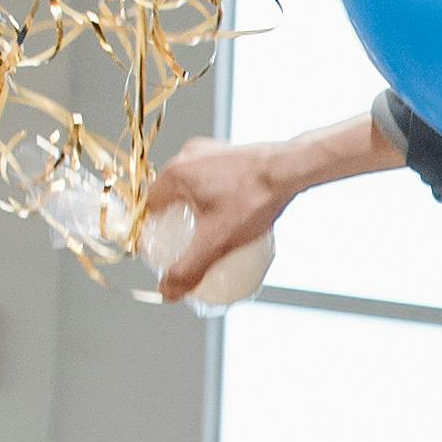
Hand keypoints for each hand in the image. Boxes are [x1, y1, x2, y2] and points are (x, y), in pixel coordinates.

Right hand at [144, 105, 398, 300]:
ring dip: (196, 210)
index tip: (163, 249)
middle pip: (170, 196)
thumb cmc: (254, 198)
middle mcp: (188, 155)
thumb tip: (168, 291)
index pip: (149, 206)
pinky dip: (216, 199)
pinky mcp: (231, 153)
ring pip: (193, 187)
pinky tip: (232, 217)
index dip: (152, 231)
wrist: (292, 169)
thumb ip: (189, 268)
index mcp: (175, 172)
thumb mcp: (217, 241)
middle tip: (187, 246)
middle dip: (175, 222)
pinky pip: (214, 180)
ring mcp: (210, 151)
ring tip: (210, 234)